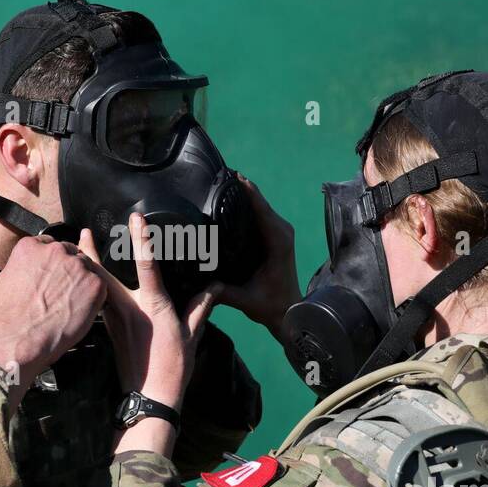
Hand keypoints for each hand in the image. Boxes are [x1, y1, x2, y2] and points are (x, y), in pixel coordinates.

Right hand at [0, 235, 106, 402]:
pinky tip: (80, 309)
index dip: (50, 261)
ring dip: (81, 281)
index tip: (50, 273)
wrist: (19, 340)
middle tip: (62, 290)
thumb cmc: (3, 318)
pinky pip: (99, 285)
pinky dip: (93, 297)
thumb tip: (13, 277)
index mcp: (30, 247)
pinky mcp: (95, 284)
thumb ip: (12, 274)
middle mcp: (55, 250)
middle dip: (67, 269)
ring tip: (71, 302)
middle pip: (69, 253)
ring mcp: (77, 266)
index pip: (48, 245)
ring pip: (86, 267)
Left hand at [77, 214, 214, 410]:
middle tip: (84, 230)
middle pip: (103, 273)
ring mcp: (114, 320)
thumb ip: (201, 306)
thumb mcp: (192, 334)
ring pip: (96, 286)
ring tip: (80, 249)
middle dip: (91, 250)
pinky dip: (93, 287)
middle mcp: (128, 308)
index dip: (141, 238)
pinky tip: (92, 283)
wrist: (148, 397)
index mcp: (152, 304)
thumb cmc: (173, 367)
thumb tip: (215, 286)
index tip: (135, 217)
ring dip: (88, 267)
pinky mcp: (108, 331)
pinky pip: (98, 302)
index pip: (146, 263)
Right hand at [212, 174, 300, 344]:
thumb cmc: (270, 305)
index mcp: (277, 240)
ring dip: (243, 194)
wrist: (289, 311)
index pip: (260, 208)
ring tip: (219, 185)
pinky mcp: (275, 234)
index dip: (246, 190)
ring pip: (259, 205)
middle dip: (240, 187)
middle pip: (259, 201)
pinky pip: (260, 213)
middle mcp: (281, 231)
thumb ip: (223, 292)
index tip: (230, 175)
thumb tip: (199, 283)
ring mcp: (280, 231)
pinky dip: (247, 205)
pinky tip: (229, 202)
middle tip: (215, 177)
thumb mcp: (245, 300)